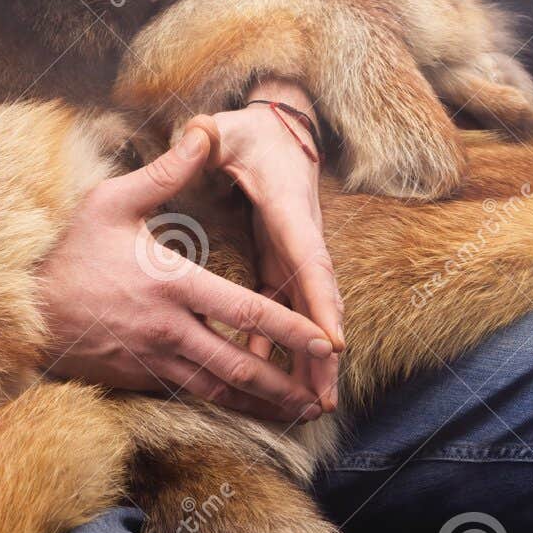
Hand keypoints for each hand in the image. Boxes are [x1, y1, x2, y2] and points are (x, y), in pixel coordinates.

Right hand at [34, 118, 334, 422]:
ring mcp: (153, 361)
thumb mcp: (112, 201)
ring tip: (296, 413)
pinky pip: (191, 397)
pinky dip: (224, 406)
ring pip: (219, 391)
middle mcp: (168, 330)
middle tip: (321, 398)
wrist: (20, 309)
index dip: (291, 329)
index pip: (245, 312)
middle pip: (241, 366)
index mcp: (171, 285)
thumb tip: (202, 131)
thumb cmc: (68, 250)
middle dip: (286, 386)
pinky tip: (244, 409)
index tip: (327, 341)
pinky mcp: (139, 379)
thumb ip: (165, 172)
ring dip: (261, 404)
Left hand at [211, 79, 342, 411]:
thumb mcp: (227, 128)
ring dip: (309, 357)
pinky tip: (268, 378)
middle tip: (324, 396)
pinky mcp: (281, 261)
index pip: (310, 259)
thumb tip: (199, 130)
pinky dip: (281, 343)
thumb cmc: (249, 131)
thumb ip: (210, 134)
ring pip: (305, 313)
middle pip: (318, 301)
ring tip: (309, 405)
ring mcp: (293, 253)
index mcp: (288, 208)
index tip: (332, 342)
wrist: (278, 129)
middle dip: (322, 350)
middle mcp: (299, 236)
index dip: (321, 301)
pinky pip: (283, 307)